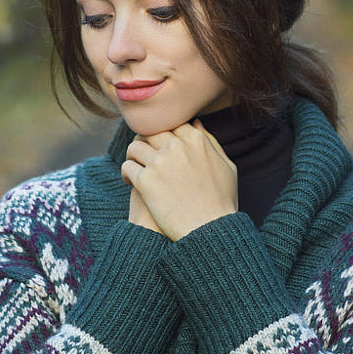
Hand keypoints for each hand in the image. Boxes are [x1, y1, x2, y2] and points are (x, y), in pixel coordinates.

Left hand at [121, 120, 237, 241]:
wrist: (210, 230)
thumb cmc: (221, 201)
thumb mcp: (226, 166)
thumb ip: (210, 142)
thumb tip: (196, 124)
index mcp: (195, 139)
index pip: (170, 123)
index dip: (163, 132)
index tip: (160, 143)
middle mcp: (176, 146)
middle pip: (150, 131)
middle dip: (145, 141)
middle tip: (143, 153)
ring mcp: (159, 162)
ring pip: (135, 146)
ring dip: (133, 156)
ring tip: (135, 167)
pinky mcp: (146, 180)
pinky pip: (127, 167)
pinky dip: (127, 173)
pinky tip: (131, 182)